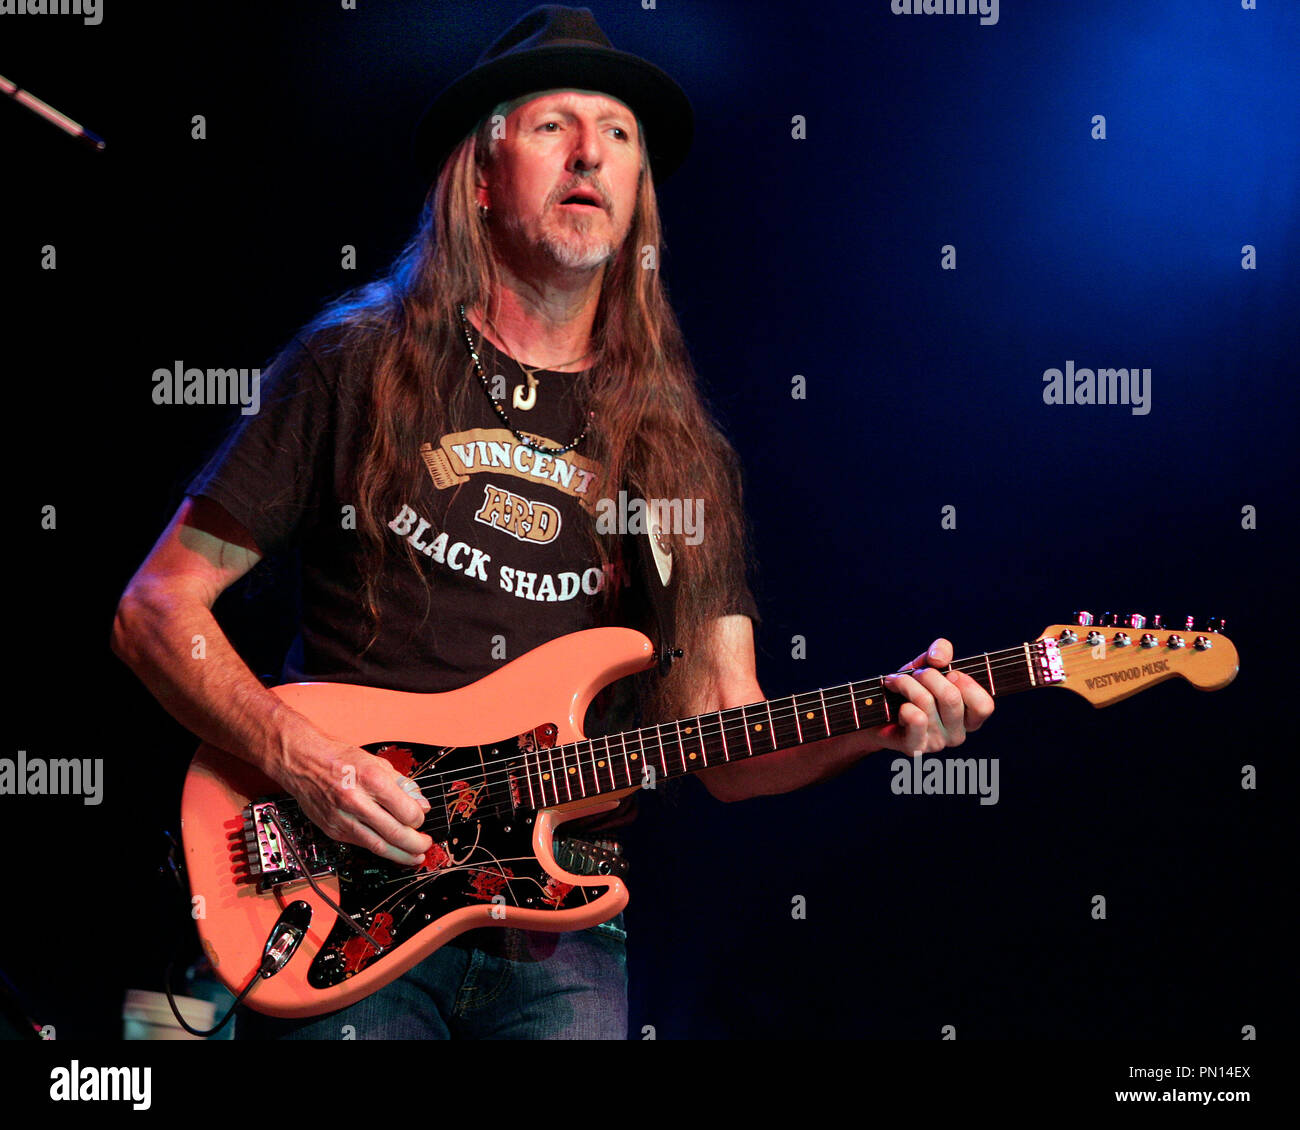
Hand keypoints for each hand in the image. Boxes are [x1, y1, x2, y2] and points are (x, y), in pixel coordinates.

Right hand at [269, 737, 433, 865]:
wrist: (302, 762)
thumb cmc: (339, 759)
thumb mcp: (377, 762)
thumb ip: (403, 784)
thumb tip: (421, 805)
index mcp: (371, 780)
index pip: (406, 811)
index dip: (419, 819)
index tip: (422, 818)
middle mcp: (356, 801)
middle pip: (395, 833)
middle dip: (416, 844)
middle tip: (426, 845)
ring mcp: (343, 819)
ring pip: (379, 847)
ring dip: (402, 855)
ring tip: (415, 857)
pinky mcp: (334, 831)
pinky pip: (363, 845)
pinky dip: (380, 850)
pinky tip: (392, 850)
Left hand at [874, 638, 993, 755]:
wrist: (876, 711)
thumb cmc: (908, 689)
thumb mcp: (928, 664)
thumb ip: (941, 652)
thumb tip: (938, 659)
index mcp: (968, 718)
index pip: (984, 705)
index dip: (966, 682)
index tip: (948, 673)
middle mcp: (957, 734)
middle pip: (951, 697)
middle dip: (928, 675)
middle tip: (915, 674)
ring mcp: (938, 743)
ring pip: (926, 702)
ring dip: (907, 684)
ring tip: (896, 682)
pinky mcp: (916, 747)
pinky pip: (916, 718)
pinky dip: (903, 704)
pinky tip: (898, 706)